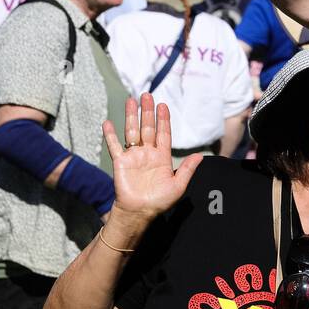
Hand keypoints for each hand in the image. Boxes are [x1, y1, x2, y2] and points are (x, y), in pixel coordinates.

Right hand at [103, 94, 199, 222]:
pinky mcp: (121, 163)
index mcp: (162, 157)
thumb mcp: (178, 185)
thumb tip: (200, 155)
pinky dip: (110, 135)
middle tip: (146, 95)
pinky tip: (107, 122)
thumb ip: (188, 169)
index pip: (163, 133)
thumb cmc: (159, 201)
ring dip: (131, 116)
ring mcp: (134, 157)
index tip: (163, 105)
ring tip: (130, 101)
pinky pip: (115, 146)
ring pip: (132, 132)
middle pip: (148, 128)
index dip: (163, 119)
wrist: (139, 213)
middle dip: (147, 111)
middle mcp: (148, 153)